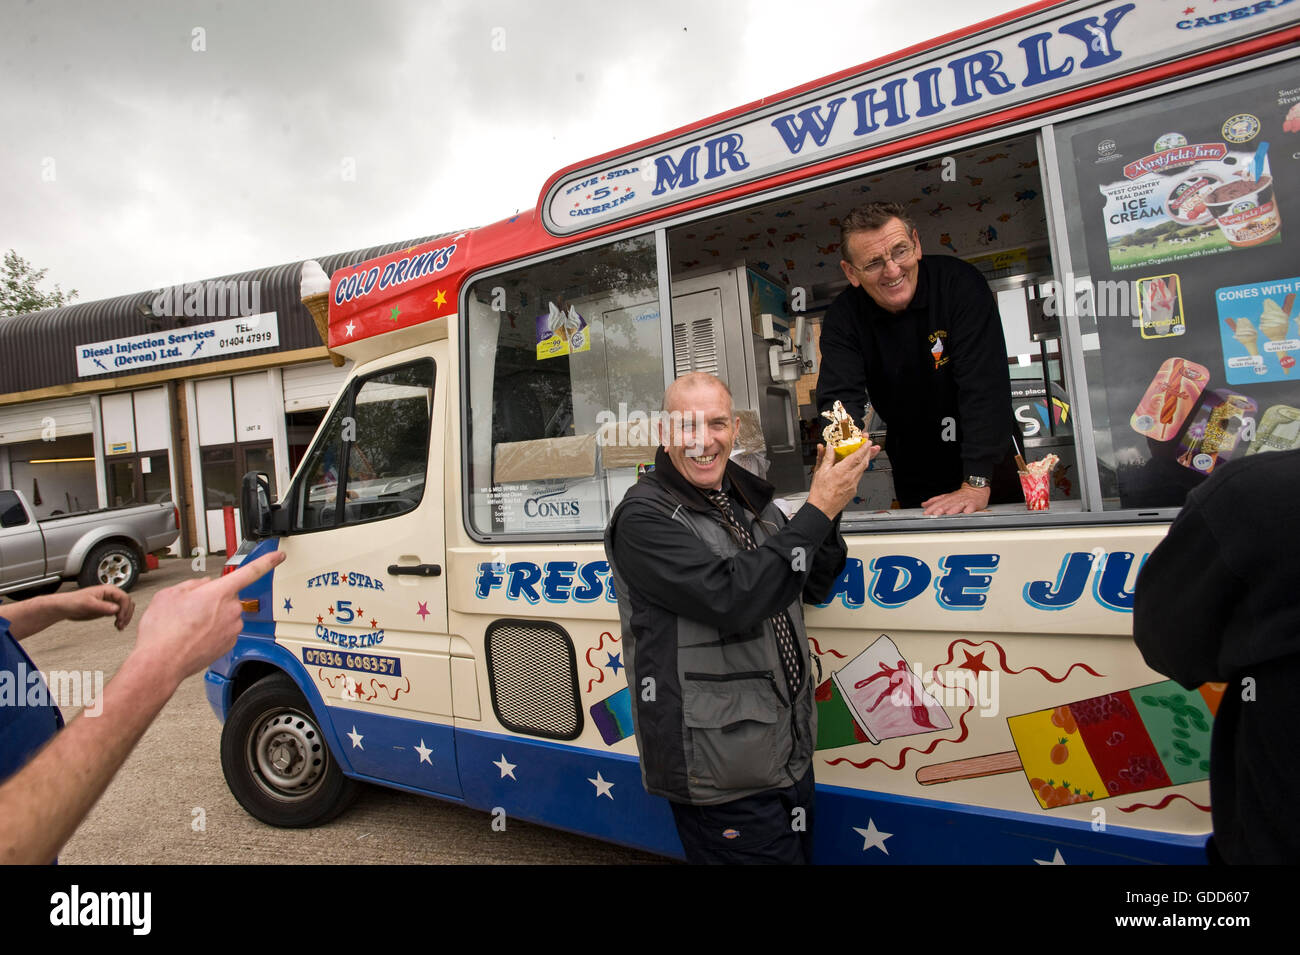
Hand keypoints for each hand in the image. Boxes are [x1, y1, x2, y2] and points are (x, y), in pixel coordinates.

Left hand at [59, 585, 134, 630]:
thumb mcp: (88, 604)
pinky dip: (121, 620)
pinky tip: (117, 625)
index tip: (121, 618)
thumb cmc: (73, 602)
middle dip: (126, 614)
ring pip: (126, 608)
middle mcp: (111, 595)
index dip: (125, 609)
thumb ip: (102, 606)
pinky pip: (120, 613)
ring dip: (125, 618)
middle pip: (128, 603)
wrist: (65, 608)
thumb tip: (117, 608)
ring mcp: (110, 602)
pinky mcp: (107, 609)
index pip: (124, 598)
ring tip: (120, 626)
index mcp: (108, 590)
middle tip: (121, 624)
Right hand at [131, 551, 285, 688]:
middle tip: (191, 610)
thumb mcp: (170, 594)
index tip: (278, 556)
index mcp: (219, 592)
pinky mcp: (230, 644)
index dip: (267, 561)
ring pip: (227, 615)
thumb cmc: (163, 631)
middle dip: (214, 599)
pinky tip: (195, 637)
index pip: (250, 571)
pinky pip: (225, 630)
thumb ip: (193, 584)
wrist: (161, 662)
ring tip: (189, 626)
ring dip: (213, 617)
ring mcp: (233, 628)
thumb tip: (204, 585)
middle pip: (229, 596)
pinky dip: (213, 632)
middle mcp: (231, 610)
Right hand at [806, 441, 878, 518]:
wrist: (822, 510)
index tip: (867, 442)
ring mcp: (853, 485)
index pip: (857, 456)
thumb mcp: (819, 472)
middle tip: (870, 445)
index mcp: (841, 471)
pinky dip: (859, 470)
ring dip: (865, 460)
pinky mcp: (853, 490)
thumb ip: (825, 458)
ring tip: (867, 454)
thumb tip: (828, 448)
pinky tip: (856, 468)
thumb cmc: (820, 494)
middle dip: (869, 452)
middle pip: (864, 462)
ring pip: (862, 470)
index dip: (863, 447)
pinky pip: (858, 477)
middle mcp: (850, 478)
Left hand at [922, 483, 990, 515]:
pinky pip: (971, 506)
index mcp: (948, 498)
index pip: (938, 503)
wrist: (975, 489)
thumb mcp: (946, 497)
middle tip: (935, 514)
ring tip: (949, 513)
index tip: (926, 513)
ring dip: (953, 509)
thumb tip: (924, 504)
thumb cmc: (960, 495)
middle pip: (947, 504)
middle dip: (941, 509)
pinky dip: (969, 509)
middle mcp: (955, 499)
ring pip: (958, 505)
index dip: (932, 508)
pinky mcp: (973, 503)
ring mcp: (964, 501)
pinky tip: (966, 512)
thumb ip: (935, 501)